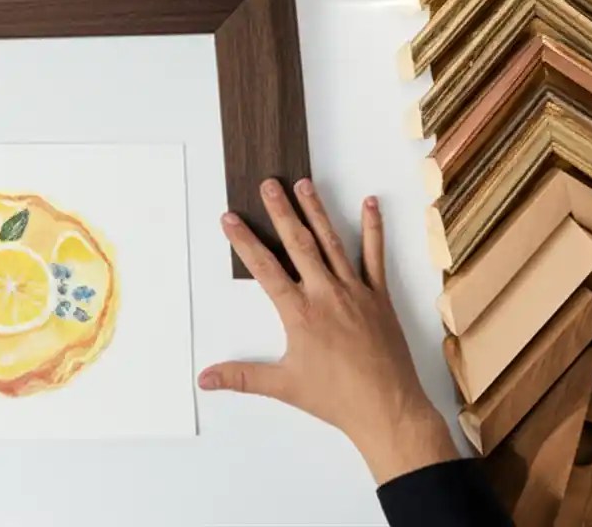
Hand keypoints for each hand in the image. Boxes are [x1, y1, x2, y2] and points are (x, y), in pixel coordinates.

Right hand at [199, 178, 457, 483]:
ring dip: (316, 211)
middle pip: (298, 244)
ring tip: (304, 184)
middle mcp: (326, 294)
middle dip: (281, 212)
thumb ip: (241, 377)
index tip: (230, 219)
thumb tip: (204, 378)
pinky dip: (372, 229)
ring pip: (332, 242)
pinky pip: (374, 256)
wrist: (387, 408)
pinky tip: (370, 204)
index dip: (244, 241)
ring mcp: (355, 292)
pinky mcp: (379, 297)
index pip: (265, 269)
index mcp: (300, 313)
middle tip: (269, 184)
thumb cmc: (336, 398)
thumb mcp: (282, 386)